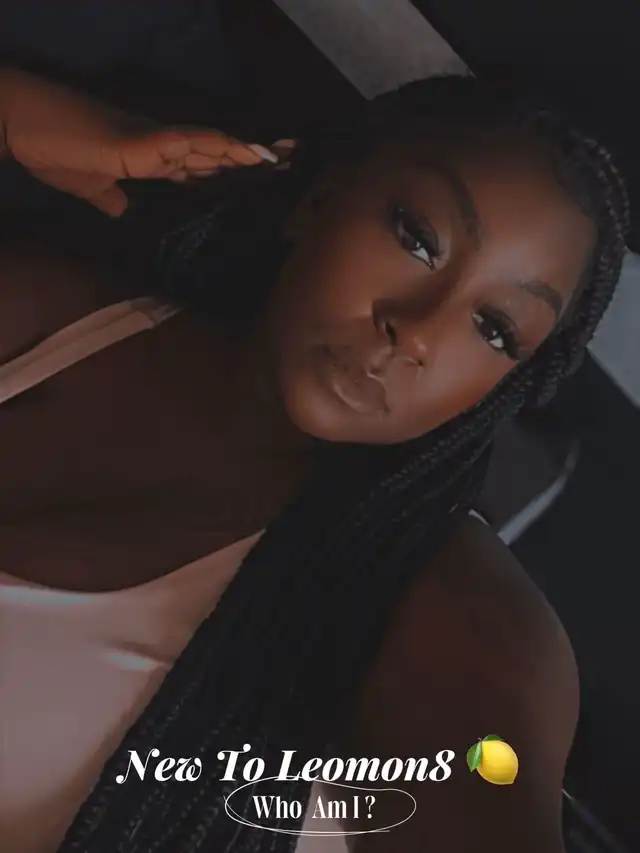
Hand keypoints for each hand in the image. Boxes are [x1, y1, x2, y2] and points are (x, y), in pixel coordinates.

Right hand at [0, 69, 285, 215]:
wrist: (23, 127)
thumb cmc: (54, 150)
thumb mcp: (89, 186)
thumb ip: (110, 198)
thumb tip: (124, 212)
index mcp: (150, 156)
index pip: (199, 164)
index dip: (229, 170)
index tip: (258, 177)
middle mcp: (159, 143)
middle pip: (214, 151)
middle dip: (250, 158)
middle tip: (287, 162)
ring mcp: (152, 139)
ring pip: (209, 143)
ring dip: (244, 150)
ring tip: (278, 158)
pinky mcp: (140, 141)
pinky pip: (187, 140)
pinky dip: (217, 145)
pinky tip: (242, 151)